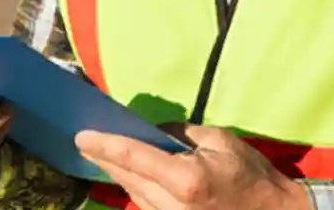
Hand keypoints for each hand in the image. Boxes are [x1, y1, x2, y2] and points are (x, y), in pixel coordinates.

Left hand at [75, 125, 311, 209]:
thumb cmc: (251, 174)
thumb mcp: (220, 141)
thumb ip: (182, 134)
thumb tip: (155, 132)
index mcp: (186, 179)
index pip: (134, 157)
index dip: (105, 144)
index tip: (82, 135)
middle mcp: (171, 204)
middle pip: (127, 177)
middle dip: (104, 157)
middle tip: (85, 140)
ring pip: (132, 192)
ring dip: (115, 172)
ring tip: (100, 152)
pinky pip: (144, 202)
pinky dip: (132, 184)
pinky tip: (125, 172)